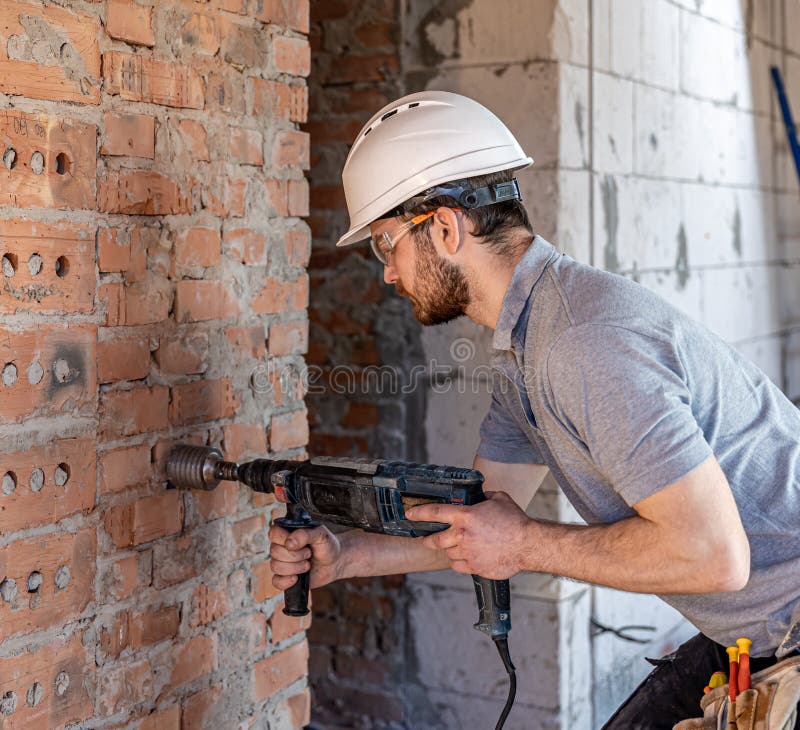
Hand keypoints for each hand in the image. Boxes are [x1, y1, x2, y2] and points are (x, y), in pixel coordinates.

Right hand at [268, 522, 343, 591]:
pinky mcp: (285, 577)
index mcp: (287, 532)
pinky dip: (286, 581)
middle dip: (295, 555)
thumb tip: (289, 543)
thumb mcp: (320, 534)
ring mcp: (282, 562)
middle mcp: (281, 547)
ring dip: (295, 567)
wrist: (335, 562)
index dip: (283, 539)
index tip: (297, 544)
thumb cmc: (327, 545)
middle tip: (309, 554)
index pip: (274, 533)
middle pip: (274, 552)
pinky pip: (276, 582)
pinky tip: (297, 578)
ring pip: (275, 566)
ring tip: (307, 564)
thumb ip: (305, 534)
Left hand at [405, 491, 531, 578]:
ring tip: (456, 546)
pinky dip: (458, 562)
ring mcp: (468, 553)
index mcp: (466, 516)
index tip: (410, 514)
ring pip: (447, 553)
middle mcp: (463, 535)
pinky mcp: (475, 567)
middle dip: (428, 539)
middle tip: (427, 538)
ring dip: (448, 550)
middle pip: (435, 539)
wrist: (528, 544)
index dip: (419, 513)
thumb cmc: (515, 521)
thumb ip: (483, 497)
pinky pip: (457, 566)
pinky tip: (464, 557)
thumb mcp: (498, 498)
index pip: (435, 512)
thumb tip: (478, 497)